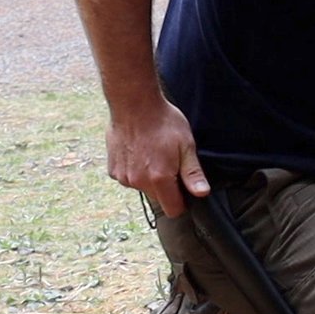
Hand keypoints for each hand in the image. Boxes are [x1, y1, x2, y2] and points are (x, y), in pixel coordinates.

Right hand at [105, 98, 208, 216]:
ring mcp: (123, 176)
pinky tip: (139, 152)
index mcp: (159, 179)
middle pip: (158, 198)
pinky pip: (129, 178)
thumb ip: (193, 173)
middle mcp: (138, 182)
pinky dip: (135, 170)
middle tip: (170, 162)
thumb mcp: (186, 146)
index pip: (173, 209)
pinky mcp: (112, 169)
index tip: (185, 188)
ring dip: (149, 178)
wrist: (134, 104)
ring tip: (153, 153)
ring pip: (142, 188)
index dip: (182, 201)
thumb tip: (202, 193)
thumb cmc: (163, 122)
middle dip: (166, 187)